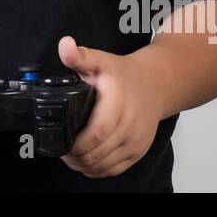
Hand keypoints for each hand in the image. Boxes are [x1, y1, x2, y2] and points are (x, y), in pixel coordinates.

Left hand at [57, 35, 164, 177]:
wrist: (155, 84)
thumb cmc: (124, 74)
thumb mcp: (100, 60)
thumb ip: (79, 56)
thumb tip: (64, 45)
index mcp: (118, 103)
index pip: (96, 134)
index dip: (76, 144)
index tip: (61, 143)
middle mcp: (130, 125)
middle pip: (98, 153)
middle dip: (75, 157)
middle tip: (61, 151)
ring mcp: (136, 140)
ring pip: (105, 165)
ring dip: (84, 165)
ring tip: (71, 157)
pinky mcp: (139, 151)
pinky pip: (116, 169)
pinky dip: (98, 170)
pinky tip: (86, 163)